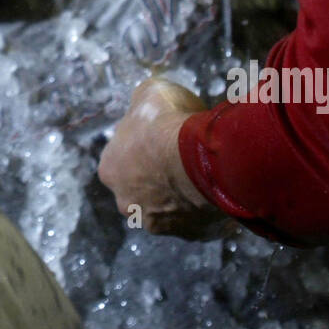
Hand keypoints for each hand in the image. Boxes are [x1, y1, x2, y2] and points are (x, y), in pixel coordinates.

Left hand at [98, 78, 218, 238]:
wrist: (200, 160)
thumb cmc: (168, 124)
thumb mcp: (150, 94)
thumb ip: (143, 103)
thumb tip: (147, 105)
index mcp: (110, 170)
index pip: (122, 157)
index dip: (143, 144)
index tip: (163, 135)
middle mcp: (127, 202)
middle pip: (142, 187)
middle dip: (159, 175)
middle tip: (183, 157)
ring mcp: (158, 223)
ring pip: (169, 207)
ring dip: (182, 194)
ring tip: (204, 174)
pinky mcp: (189, 235)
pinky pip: (198, 220)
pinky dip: (206, 207)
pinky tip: (218, 189)